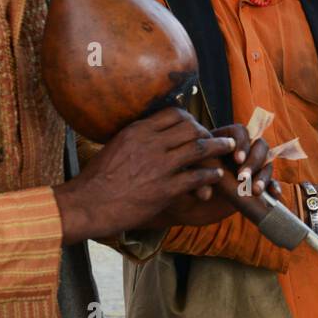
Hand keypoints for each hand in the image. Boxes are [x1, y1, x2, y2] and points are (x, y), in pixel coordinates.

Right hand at [55, 108, 241, 244]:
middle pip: (191, 127)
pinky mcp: (165, 189)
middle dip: (207, 131)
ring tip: (230, 149)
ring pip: (199, 149)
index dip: (190, 119)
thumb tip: (150, 130)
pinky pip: (197, 177)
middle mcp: (150, 144)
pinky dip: (210, 175)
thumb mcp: (115, 146)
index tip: (196, 126)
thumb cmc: (97, 178)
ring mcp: (159, 166)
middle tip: (217, 138)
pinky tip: (217, 176)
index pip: (173, 113)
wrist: (88, 204)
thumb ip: (136, 137)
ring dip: (218, 148)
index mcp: (138, 131)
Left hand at [158, 128, 280, 226]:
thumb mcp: (185, 177)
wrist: (187, 204)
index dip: (242, 143)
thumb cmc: (184, 183)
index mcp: (223, 140)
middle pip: (259, 145)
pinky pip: (271, 182)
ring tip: (254, 191)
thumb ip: (192, 181)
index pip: (241, 131)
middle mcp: (240, 151)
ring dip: (264, 175)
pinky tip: (274, 194)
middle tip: (243, 177)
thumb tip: (206, 193)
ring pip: (267, 163)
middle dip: (254, 161)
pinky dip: (274, 187)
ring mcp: (250, 167)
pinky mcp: (255, 183)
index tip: (237, 160)